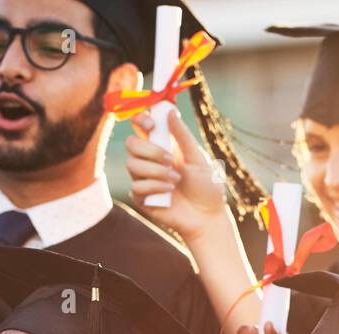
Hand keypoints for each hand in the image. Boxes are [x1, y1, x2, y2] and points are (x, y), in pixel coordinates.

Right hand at [126, 108, 228, 243]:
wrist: (207, 217)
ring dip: (155, 171)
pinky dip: (154, 187)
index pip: (141, 126)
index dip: (140, 119)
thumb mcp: (198, 158)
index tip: (151, 124)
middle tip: (170, 160)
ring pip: (132, 164)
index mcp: (163, 146)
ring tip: (176, 180)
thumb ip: (183, 136)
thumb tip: (170, 111)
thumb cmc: (206, 187)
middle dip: (150, 150)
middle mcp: (150, 160)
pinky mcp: (141, 198)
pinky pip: (137, 186)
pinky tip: (169, 193)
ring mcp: (144, 179)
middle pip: (131, 143)